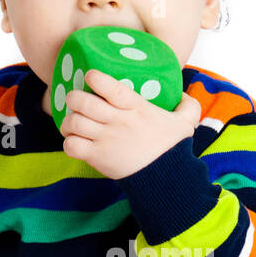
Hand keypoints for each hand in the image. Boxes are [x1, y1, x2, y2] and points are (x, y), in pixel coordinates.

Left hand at [60, 70, 201, 180]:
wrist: (166, 179)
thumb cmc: (173, 148)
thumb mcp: (186, 123)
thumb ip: (187, 105)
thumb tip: (184, 94)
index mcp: (136, 106)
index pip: (107, 85)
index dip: (94, 77)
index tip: (91, 77)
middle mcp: (117, 120)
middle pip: (81, 101)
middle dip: (73, 98)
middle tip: (76, 102)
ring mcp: (105, 139)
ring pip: (73, 122)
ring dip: (68, 122)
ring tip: (72, 123)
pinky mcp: (98, 158)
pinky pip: (72, 146)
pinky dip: (69, 142)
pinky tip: (75, 141)